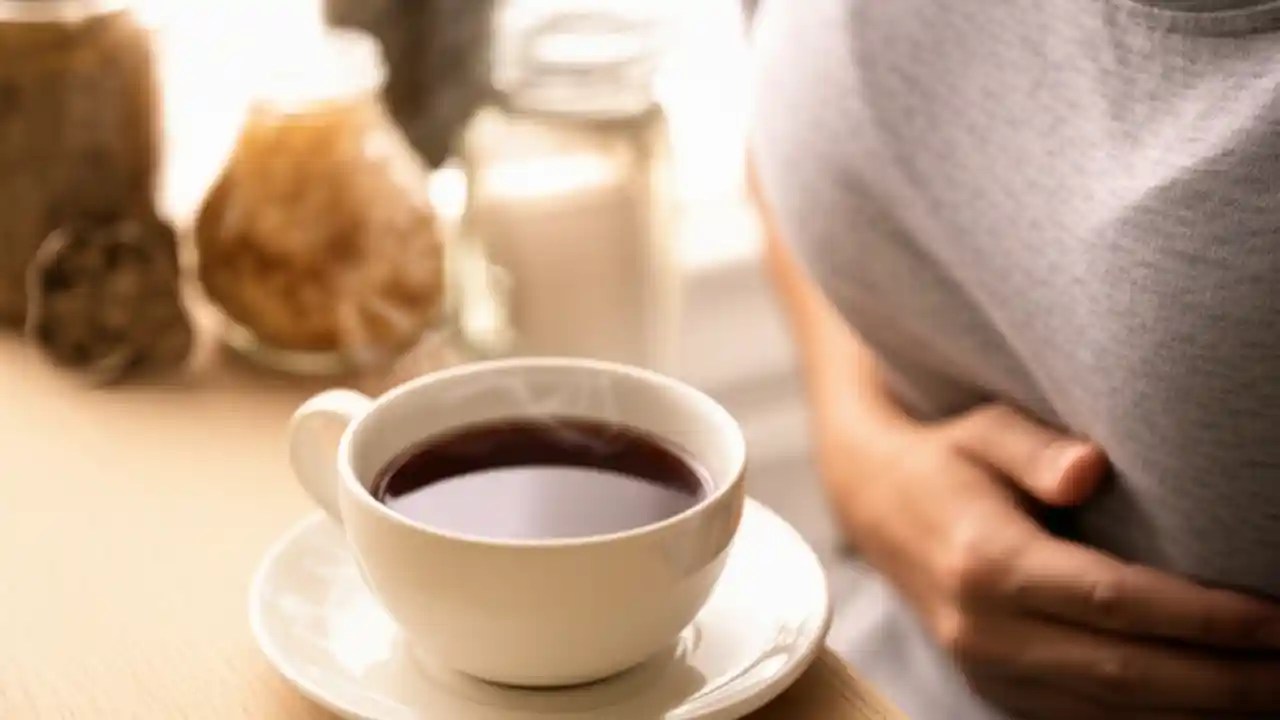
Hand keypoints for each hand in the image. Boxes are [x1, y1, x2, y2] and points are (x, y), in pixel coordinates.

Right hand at [822, 403, 1279, 719]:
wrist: (878, 507)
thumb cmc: (950, 459)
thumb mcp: (984, 428)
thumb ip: (1035, 447)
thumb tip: (1090, 469)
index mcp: (985, 562)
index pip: (1113, 600)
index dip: (1202, 617)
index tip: (1276, 618)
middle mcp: (983, 629)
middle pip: (1124, 672)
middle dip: (1224, 680)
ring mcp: (986, 669)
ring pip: (1111, 711)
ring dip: (1200, 710)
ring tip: (1272, 695)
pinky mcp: (995, 689)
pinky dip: (1154, 719)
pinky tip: (1209, 707)